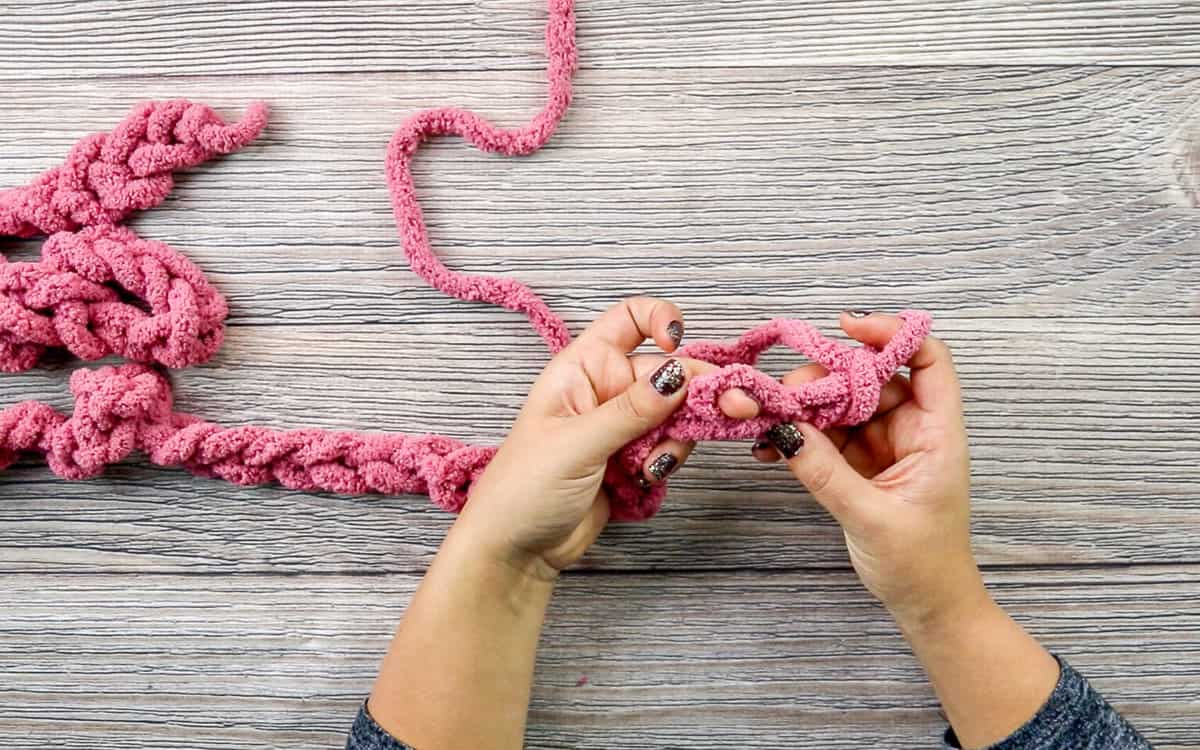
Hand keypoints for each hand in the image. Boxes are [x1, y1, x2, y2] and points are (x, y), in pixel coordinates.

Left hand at [457, 296, 757, 580]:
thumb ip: (631, 411)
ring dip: (677, 438)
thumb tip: (680, 375)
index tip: (679, 343)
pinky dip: (667, 462)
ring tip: (652, 466)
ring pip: (676, 414)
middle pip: (669, 373)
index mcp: (582, 367)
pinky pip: (669, 448)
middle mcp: (606, 389)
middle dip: (699, 392)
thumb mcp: (576, 444)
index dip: (660, 320)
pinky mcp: (634, 460)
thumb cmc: (523, 488)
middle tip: (735, 409)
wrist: (515, 551)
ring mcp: (622, 426)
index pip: (629, 320)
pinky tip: (644, 481)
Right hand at [757, 311, 981, 627]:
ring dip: (805, 407)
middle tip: (785, 394)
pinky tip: (771, 447)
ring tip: (769, 421)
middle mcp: (912, 430)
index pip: (928, 360)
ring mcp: (883, 445)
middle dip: (827, 377)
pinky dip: (800, 436)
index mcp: (936, 434)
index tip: (846, 327)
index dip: (892, 333)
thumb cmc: (921, 565)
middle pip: (871, 377)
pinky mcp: (858, 463)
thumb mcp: (871, 518)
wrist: (926, 606)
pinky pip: (826, 435)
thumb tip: (784, 431)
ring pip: (843, 404)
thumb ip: (826, 473)